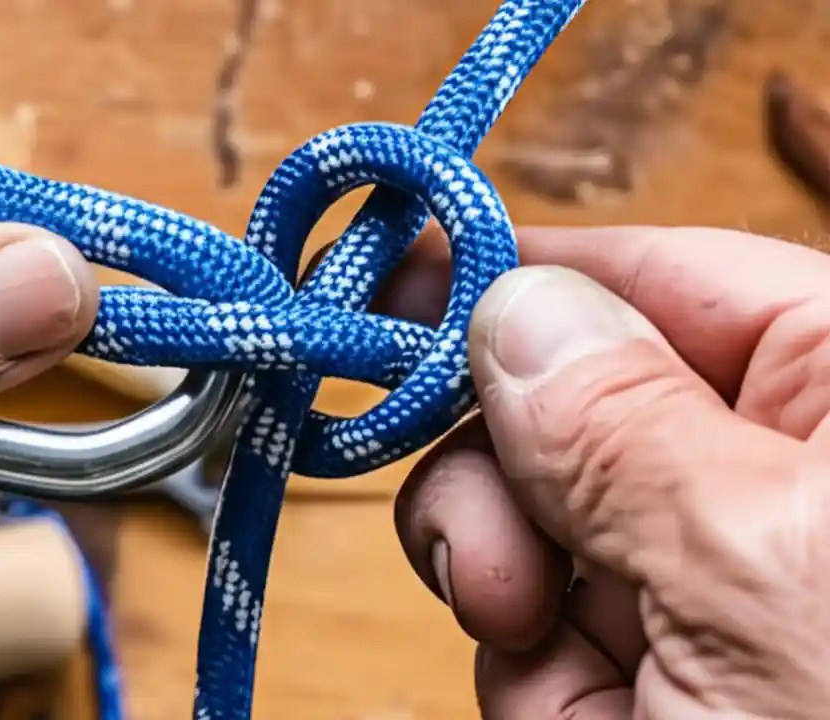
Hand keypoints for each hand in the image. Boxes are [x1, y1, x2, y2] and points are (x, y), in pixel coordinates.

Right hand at [389, 226, 829, 717]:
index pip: (669, 280)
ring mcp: (706, 591)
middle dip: (500, 467)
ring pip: (529, 526)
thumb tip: (511, 304)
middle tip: (480, 531)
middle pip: (571, 407)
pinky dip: (530, 675)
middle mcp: (767, 486)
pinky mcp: (653, 683)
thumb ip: (622, 424)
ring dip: (498, 575)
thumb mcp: (756, 566)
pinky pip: (536, 638)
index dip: (528, 272)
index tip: (396, 274)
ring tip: (524, 630)